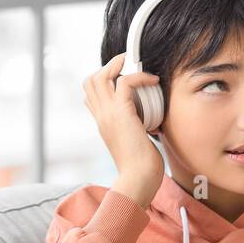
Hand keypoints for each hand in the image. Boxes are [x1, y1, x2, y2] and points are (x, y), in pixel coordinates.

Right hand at [83, 53, 163, 206]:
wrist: (139, 179)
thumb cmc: (142, 166)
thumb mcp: (134, 142)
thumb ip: (135, 129)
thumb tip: (149, 122)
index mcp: (102, 123)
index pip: (90, 94)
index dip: (102, 81)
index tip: (122, 76)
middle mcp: (101, 116)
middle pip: (90, 80)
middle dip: (108, 66)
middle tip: (126, 63)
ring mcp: (108, 114)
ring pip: (101, 76)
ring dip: (119, 65)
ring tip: (135, 64)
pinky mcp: (122, 113)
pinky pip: (125, 82)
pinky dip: (139, 76)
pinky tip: (153, 81)